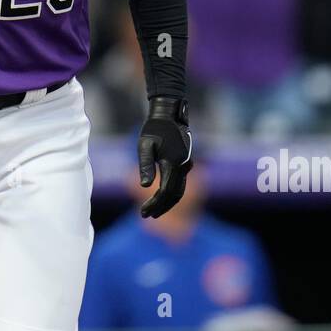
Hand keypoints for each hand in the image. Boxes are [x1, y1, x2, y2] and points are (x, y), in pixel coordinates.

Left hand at [137, 96, 192, 218]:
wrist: (169, 114)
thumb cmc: (153, 129)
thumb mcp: (144, 146)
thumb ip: (145, 165)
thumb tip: (144, 186)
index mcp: (173, 162)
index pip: (165, 191)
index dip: (154, 204)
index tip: (143, 213)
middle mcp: (183, 166)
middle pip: (174, 195)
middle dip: (160, 207)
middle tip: (146, 215)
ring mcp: (187, 165)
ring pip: (179, 191)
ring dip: (167, 203)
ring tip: (152, 212)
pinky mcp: (186, 163)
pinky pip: (181, 184)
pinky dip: (172, 194)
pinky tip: (161, 198)